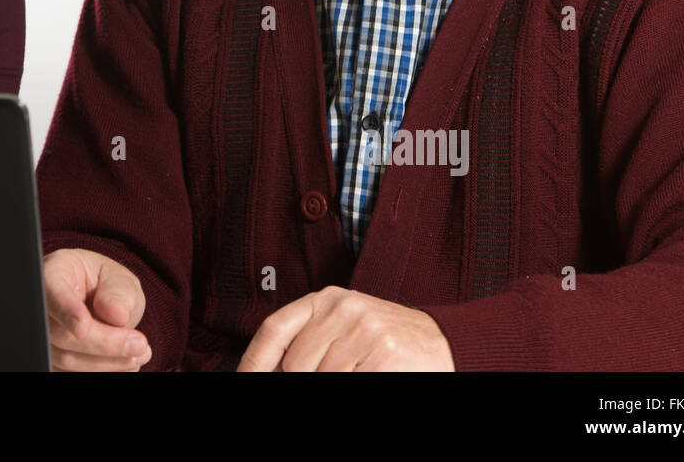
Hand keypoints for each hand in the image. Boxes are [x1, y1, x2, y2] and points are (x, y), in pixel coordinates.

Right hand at [43, 248, 151, 371]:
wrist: (98, 304)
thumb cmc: (105, 286)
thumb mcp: (119, 279)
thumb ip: (119, 292)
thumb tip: (116, 314)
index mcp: (53, 275)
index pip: (53, 295)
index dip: (66, 312)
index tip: (83, 327)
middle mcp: (40, 308)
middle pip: (62, 334)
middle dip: (104, 344)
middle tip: (139, 345)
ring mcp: (42, 338)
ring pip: (66, 359)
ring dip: (107, 363)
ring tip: (140, 353)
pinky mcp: (51, 360)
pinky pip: (69, 373)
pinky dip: (102, 370)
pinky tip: (125, 362)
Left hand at [237, 286, 454, 370]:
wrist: (441, 342)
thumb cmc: (383, 339)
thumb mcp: (341, 329)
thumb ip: (307, 342)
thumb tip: (267, 369)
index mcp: (325, 299)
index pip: (275, 328)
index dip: (253, 360)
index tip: (242, 378)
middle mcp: (341, 308)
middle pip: (294, 363)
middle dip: (297, 380)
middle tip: (321, 376)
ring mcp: (363, 329)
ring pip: (320, 377)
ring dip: (329, 383)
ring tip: (351, 372)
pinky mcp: (383, 351)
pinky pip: (348, 382)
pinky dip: (352, 384)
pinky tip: (365, 375)